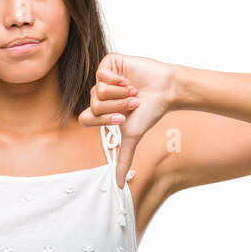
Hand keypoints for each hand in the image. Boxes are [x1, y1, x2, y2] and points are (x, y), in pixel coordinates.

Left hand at [78, 53, 175, 187]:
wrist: (164, 91)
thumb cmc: (149, 112)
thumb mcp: (132, 137)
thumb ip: (122, 160)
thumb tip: (119, 187)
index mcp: (99, 110)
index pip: (86, 118)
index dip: (105, 120)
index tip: (123, 120)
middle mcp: (98, 94)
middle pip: (94, 105)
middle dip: (117, 107)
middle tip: (133, 104)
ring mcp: (102, 78)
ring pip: (98, 90)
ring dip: (120, 95)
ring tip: (133, 92)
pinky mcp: (109, 64)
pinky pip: (102, 74)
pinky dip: (118, 81)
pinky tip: (129, 81)